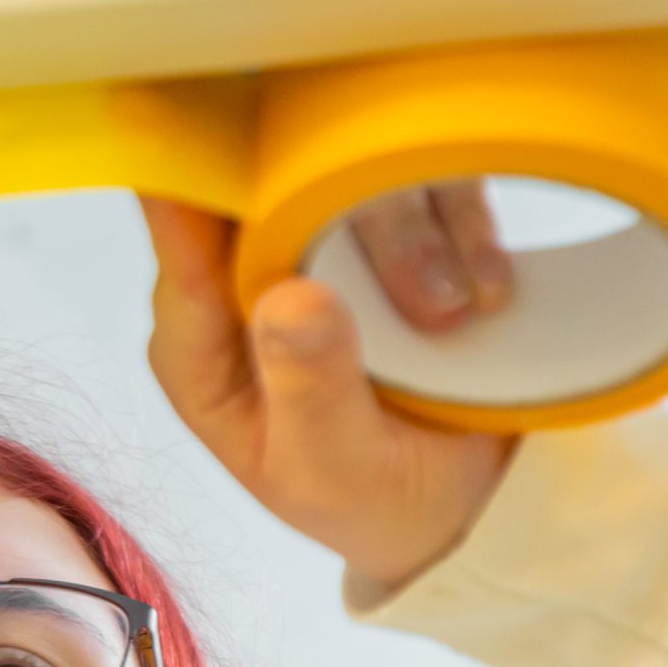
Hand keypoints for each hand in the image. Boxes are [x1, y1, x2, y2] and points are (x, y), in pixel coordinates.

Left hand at [140, 182, 523, 594]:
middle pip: (261, 194)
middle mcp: (243, 284)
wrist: (460, 499)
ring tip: (457, 315)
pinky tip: (488, 290)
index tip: (216, 167)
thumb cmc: (369, 494)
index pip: (179, 263)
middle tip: (418, 294)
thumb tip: (291, 299)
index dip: (189, 205)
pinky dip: (462, 221)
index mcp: (201, 350)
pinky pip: (419, 178)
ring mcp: (317, 243)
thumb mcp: (336, 464)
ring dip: (417, 230)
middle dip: (335, 214)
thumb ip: (309, 387)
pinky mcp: (384, 220)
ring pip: (348, 175)